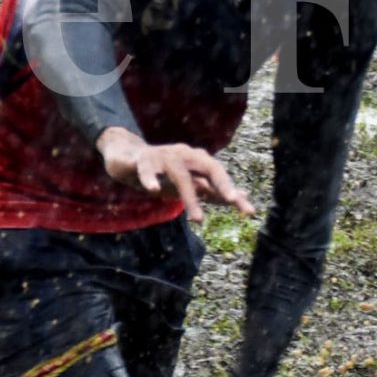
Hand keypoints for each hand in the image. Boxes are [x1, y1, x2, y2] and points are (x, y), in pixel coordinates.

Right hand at [97, 128, 254, 221]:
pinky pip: (147, 169)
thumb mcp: (189, 184)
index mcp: (198, 162)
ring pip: (180, 175)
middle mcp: (185, 156)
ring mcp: (164, 156)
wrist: (127, 157)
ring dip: (190, 197)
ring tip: (198, 220)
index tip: (249, 212)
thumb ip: (213, 190)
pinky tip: (153, 189)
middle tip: (230, 200)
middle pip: (208, 167)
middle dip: (220, 183)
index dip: (233, 192)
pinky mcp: (142, 160)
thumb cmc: (163, 173)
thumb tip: (242, 196)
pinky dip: (150, 178)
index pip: (220, 176)